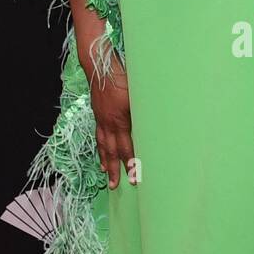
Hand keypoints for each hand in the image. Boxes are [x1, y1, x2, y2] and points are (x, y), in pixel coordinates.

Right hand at [89, 65, 137, 188]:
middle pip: (112, 151)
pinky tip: (101, 151)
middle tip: (115, 186)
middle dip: (115, 169)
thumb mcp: (138, 94)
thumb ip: (145, 110)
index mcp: (121, 120)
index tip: (134, 176)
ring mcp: (101, 120)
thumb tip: (156, 122)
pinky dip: (99, 147)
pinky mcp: (97, 115)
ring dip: (105, 161)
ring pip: (103, 146)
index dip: (130, 163)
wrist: (100, 68)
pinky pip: (97, 136)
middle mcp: (109, 124)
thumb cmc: (122, 78)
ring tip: (106, 174)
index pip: (127, 147)